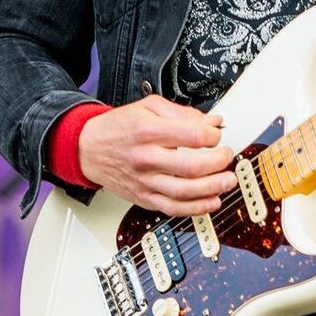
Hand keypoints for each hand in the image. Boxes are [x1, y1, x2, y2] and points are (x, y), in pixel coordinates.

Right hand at [78, 94, 236, 216]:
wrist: (87, 149)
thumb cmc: (118, 128)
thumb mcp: (148, 107)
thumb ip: (183, 112)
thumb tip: (212, 120)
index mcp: (147, 131)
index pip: (191, 135)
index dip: (212, 135)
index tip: (217, 134)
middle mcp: (146, 158)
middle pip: (191, 166)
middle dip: (218, 162)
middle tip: (227, 156)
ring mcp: (144, 181)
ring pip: (184, 191)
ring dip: (213, 188)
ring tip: (228, 180)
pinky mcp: (143, 197)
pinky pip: (172, 208)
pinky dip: (196, 208)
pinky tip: (212, 201)